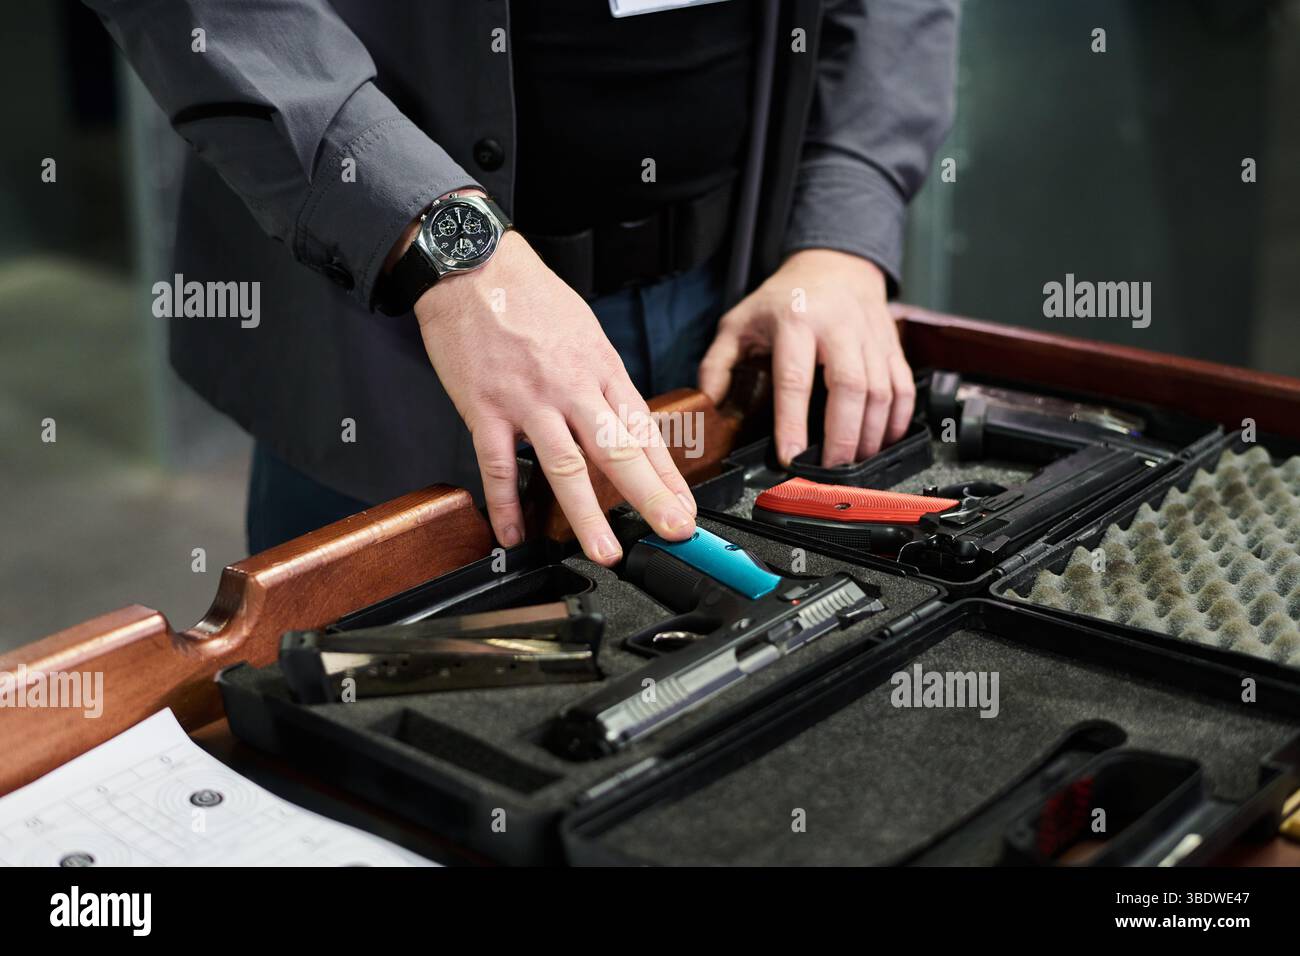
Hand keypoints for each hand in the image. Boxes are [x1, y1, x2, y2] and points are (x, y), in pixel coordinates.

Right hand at [410, 230, 695, 565]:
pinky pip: (498, 466)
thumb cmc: (529, 296)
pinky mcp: (484, 408)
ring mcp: (528, 401)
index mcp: (601, 368)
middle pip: (618, 452)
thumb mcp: (584, 330)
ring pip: (565, 466)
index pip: (644, 431)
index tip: (686, 507)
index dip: (668, 475)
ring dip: (587, 515)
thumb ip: (601, 379)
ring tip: (605, 551)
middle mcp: (572, 387)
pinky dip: (507, 505)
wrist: (472, 264)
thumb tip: (622, 420)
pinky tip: (514, 534)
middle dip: (651, 497)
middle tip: (674, 531)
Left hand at [698, 249, 914, 466]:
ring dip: (871, 434)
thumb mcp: (740, 322)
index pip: (795, 379)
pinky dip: (897, 421)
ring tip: (854, 462)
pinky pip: (903, 388)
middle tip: (830, 469)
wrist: (834, 263)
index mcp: (795, 321)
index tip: (790, 456)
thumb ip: (718, 364)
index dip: (793, 422)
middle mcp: (838, 326)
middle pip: (849, 387)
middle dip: (842, 436)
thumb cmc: (784, 299)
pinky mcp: (891, 346)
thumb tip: (709, 405)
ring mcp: (870, 336)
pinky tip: (882, 441)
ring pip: (881, 391)